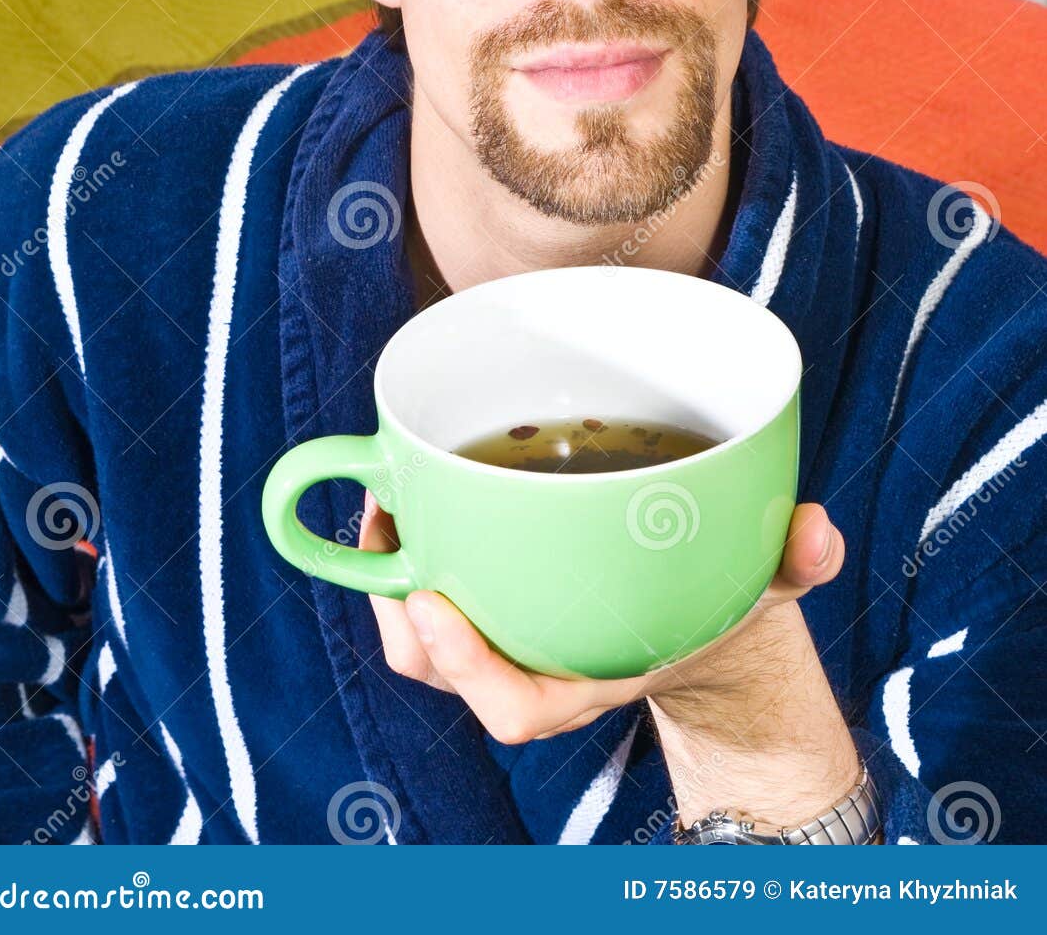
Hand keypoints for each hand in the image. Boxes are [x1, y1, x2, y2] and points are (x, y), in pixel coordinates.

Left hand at [360, 494, 844, 744]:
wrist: (702, 615)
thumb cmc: (721, 599)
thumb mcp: (765, 583)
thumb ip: (794, 561)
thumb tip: (816, 529)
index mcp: (596, 673)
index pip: (520, 706)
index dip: (467, 671)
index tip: (431, 605)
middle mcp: (539, 661)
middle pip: (442, 671)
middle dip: (401, 618)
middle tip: (387, 532)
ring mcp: (508, 631)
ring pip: (416, 636)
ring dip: (382, 576)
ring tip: (381, 503)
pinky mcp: (493, 593)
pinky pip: (427, 586)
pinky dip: (407, 548)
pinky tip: (404, 489)